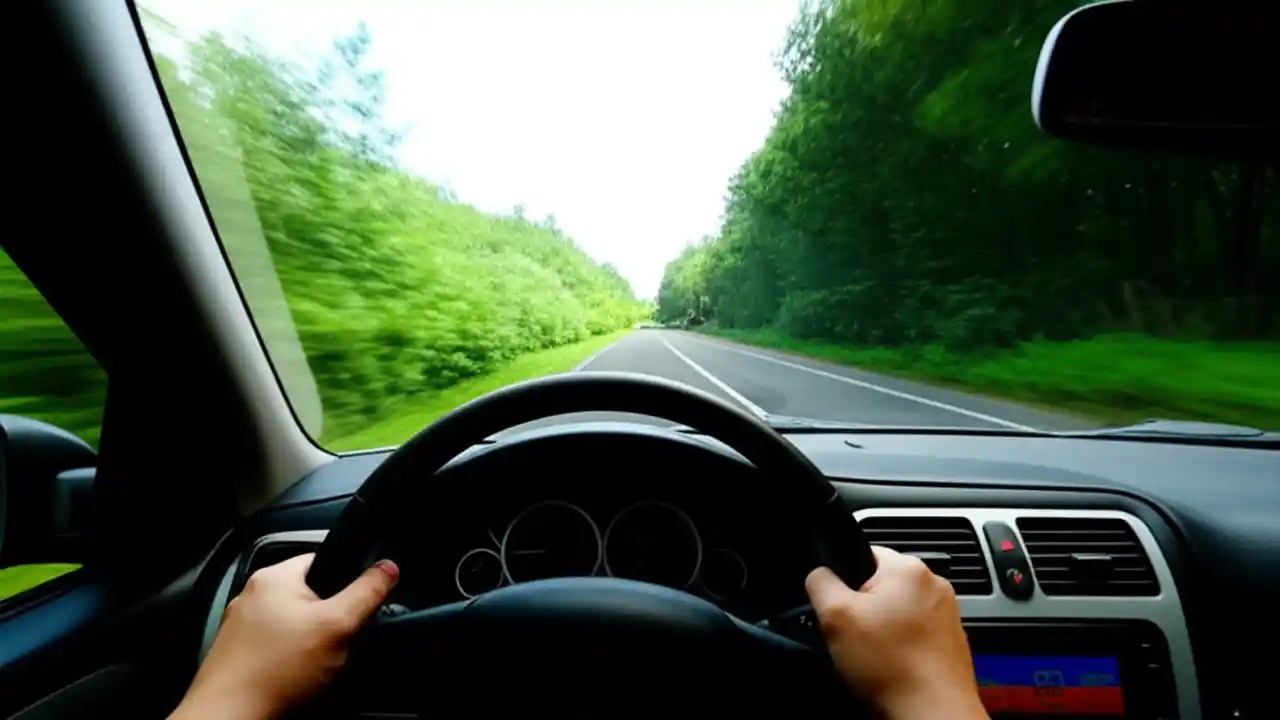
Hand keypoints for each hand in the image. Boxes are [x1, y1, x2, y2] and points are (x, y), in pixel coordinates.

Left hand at [170, 554, 398, 719]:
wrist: (230, 718)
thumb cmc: (276, 672)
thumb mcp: (337, 627)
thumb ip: (366, 594)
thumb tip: (387, 568)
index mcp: (273, 577)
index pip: (322, 560)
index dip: (347, 581)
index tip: (357, 605)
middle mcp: (251, 596)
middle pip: (309, 596)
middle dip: (328, 619)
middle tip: (337, 641)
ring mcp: (240, 627)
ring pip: (292, 625)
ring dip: (309, 642)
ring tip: (314, 665)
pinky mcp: (236, 655)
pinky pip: (274, 648)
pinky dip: (288, 660)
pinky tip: (295, 679)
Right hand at [805, 546, 986, 719]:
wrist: (933, 712)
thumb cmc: (891, 666)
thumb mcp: (835, 616)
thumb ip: (820, 583)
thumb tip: (819, 573)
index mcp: (907, 567)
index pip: (864, 554)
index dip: (843, 582)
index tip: (841, 610)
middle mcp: (934, 584)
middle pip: (882, 585)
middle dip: (865, 609)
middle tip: (856, 637)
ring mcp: (948, 613)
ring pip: (899, 611)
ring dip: (885, 629)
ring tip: (878, 656)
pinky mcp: (952, 640)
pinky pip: (917, 634)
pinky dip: (904, 646)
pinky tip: (895, 666)